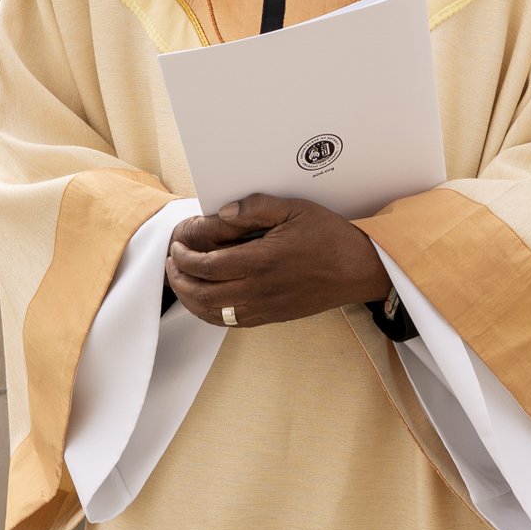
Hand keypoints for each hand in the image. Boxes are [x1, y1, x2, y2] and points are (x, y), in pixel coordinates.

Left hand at [166, 195, 388, 328]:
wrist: (358, 269)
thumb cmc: (328, 237)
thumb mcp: (294, 208)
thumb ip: (255, 207)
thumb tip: (222, 212)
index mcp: (260, 261)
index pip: (205, 266)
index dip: (183, 258)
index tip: (177, 247)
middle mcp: (258, 289)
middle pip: (202, 294)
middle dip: (179, 279)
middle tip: (173, 264)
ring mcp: (264, 308)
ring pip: (212, 314)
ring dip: (190, 299)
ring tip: (182, 282)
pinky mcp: (271, 317)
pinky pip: (231, 322)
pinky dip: (209, 313)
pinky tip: (206, 300)